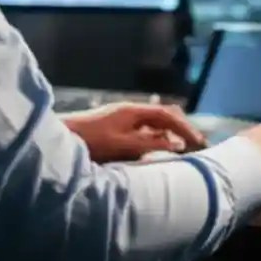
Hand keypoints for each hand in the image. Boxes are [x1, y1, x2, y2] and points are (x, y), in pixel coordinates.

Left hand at [61, 103, 207, 162]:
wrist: (60, 138)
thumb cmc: (89, 141)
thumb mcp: (122, 144)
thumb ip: (149, 142)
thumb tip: (175, 143)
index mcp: (133, 111)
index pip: (167, 116)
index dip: (185, 129)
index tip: (199, 143)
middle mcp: (129, 111)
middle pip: (163, 115)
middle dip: (182, 128)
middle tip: (198, 144)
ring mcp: (122, 118)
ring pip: (154, 122)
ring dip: (171, 133)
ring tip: (184, 147)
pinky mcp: (115, 128)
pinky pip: (145, 129)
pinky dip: (158, 137)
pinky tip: (159, 148)